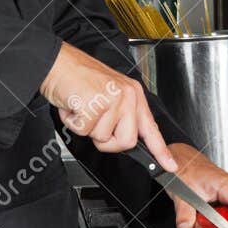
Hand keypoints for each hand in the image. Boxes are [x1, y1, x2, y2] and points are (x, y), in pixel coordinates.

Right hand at [40, 42, 176, 170]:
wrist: (56, 62)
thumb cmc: (78, 78)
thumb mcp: (108, 94)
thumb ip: (121, 116)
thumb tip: (124, 139)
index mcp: (133, 94)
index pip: (151, 128)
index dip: (160, 150)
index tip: (170, 166)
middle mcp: (127, 95)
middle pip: (126, 141)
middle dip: (107, 142)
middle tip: (94, 124)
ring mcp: (112, 99)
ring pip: (101, 138)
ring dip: (85, 128)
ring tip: (81, 107)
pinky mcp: (94, 104)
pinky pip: (84, 131)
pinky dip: (73, 123)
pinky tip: (73, 105)